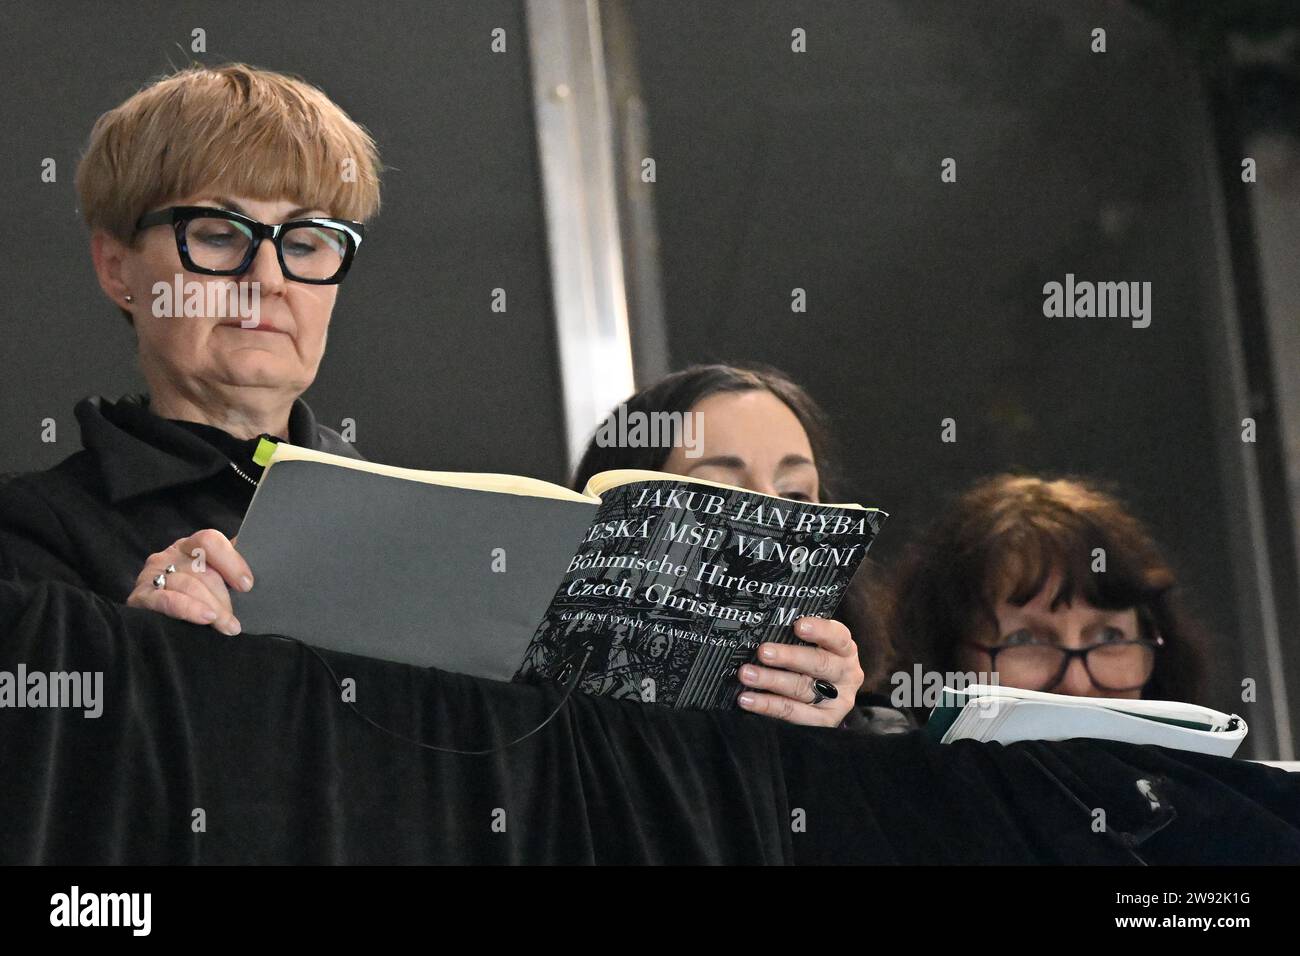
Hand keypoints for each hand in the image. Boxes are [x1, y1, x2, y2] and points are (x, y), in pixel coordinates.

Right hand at [126, 529, 252, 635]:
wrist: (156, 628)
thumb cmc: (200, 600)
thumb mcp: (218, 581)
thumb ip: (233, 569)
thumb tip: (263, 559)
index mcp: (192, 546)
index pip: (209, 540)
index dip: (231, 561)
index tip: (247, 585)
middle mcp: (170, 555)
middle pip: (202, 569)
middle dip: (224, 597)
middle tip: (236, 621)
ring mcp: (152, 574)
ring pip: (188, 585)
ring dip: (212, 608)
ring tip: (228, 626)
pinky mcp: (140, 596)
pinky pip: (165, 599)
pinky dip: (188, 608)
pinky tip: (206, 618)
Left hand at [736, 616, 862, 726]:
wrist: (827, 700)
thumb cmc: (813, 663)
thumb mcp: (814, 647)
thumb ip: (796, 638)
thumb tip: (764, 627)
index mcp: (845, 650)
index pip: (838, 637)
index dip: (820, 630)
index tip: (798, 626)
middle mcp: (846, 674)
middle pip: (818, 663)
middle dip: (788, 657)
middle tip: (763, 652)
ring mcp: (838, 700)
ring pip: (801, 688)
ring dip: (771, 680)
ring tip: (747, 674)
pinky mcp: (825, 722)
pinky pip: (792, 712)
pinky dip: (767, 705)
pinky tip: (747, 699)